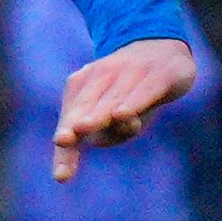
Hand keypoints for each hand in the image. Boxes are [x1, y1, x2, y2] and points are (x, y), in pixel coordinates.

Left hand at [47, 32, 202, 183]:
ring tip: (83, 128)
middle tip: (62, 140)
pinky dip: (132, 102)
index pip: (71, 119)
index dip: (67, 148)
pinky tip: (123, 114)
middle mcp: (102, 76)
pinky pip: (143, 90)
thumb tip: (101, 138)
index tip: (60, 174)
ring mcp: (131, 71)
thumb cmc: (131, 90)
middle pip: (86, 106)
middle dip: (74, 125)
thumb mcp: (117, 114)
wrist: (161, 46)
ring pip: (113, 99)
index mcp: (82, 86)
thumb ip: (110, 132)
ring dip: (99, 114)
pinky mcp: (159, 73)